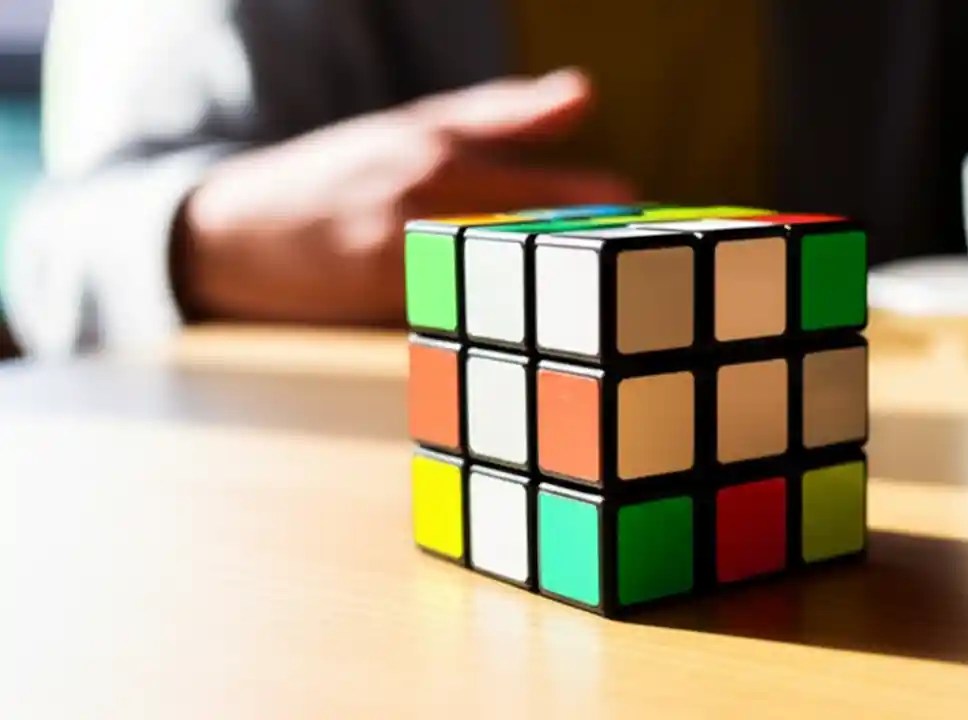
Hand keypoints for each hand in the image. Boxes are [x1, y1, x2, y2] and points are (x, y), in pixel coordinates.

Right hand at [179, 68, 634, 324]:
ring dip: (568, 311)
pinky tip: (547, 346)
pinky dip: (512, 339)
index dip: (621, 216)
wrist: (239, 233)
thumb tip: (587, 92)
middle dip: (604, 269)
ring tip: (612, 319)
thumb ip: (507, 115)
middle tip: (648, 285)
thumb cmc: (343, 168)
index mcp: (443, 159)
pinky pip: (473, 335)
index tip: (657, 228)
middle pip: (552, 254)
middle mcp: (429, 217)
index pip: (568, 195)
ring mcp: (409, 275)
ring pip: (519, 302)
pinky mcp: (395, 322)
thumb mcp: (419, 124)